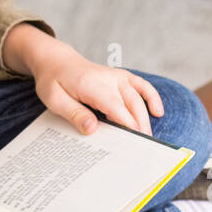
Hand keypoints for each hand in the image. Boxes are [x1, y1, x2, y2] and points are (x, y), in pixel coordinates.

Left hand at [30, 44, 163, 135]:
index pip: (114, 106)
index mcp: (91, 84)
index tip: (133, 142)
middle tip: (141, 150)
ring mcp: (116, 77)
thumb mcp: (54, 99)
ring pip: (137, 98)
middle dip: (138, 127)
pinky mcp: (121, 77)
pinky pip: (142, 85)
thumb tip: (92, 129)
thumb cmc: (53, 81)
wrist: (56, 61)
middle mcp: (107, 79)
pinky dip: (152, 97)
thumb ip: (74, 113)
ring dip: (145, 119)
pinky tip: (158, 112)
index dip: (125, 124)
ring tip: (148, 140)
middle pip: (130, 104)